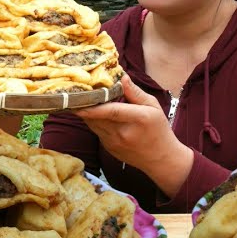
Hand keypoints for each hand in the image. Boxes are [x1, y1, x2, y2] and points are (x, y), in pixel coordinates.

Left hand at [76, 75, 194, 195]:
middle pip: (97, 117)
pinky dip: (93, 121)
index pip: (111, 111)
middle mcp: (123, 133)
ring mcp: (114, 143)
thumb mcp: (153, 107)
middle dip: (85, 104)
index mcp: (137, 119)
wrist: (160, 159)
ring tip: (82, 98)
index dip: (94, 105)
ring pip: (93, 124)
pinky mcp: (108, 148)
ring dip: (87, 112)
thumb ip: (136, 93)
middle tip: (77, 91)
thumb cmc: (158, 130)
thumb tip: (123, 77)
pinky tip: (94, 112)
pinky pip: (96, 131)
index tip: (79, 98)